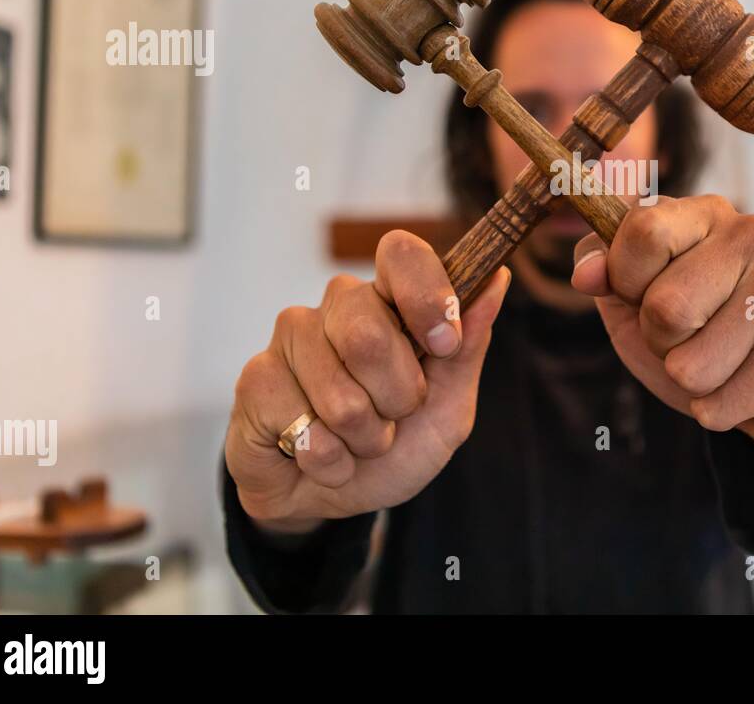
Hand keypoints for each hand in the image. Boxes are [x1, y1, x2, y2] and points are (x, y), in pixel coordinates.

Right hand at [225, 231, 510, 533]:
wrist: (335, 500)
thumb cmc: (395, 445)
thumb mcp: (448, 407)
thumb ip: (470, 346)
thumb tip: (497, 279)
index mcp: (389, 301)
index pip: (401, 253)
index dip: (426, 294)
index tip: (444, 344)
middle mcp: (338, 307)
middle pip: (368, 334)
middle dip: (397, 398)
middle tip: (394, 417)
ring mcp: (292, 337)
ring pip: (338, 392)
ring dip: (363, 437)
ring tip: (356, 440)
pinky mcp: (256, 379)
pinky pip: (301, 423)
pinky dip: (328, 458)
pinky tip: (319, 454)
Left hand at [570, 196, 753, 456]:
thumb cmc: (695, 327)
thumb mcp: (633, 290)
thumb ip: (601, 264)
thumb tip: (587, 274)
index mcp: (708, 213)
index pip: (644, 231)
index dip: (626, 278)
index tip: (642, 291)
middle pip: (666, 306)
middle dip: (659, 338)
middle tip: (685, 334)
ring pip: (690, 364)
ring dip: (687, 376)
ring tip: (715, 359)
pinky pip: (718, 403)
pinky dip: (714, 409)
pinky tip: (740, 388)